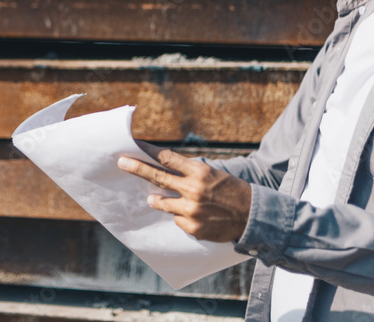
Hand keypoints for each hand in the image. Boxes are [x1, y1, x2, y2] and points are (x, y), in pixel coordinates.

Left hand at [117, 141, 251, 242]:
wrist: (252, 216)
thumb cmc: (231, 190)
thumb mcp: (212, 174)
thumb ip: (188, 172)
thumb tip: (163, 168)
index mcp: (199, 172)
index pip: (167, 159)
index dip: (149, 152)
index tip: (134, 146)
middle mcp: (193, 189)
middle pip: (157, 177)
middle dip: (136, 169)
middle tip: (121, 163)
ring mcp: (191, 210)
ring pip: (160, 202)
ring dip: (155, 199)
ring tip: (152, 198)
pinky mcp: (192, 227)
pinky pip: (176, 219)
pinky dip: (180, 216)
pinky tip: (194, 215)